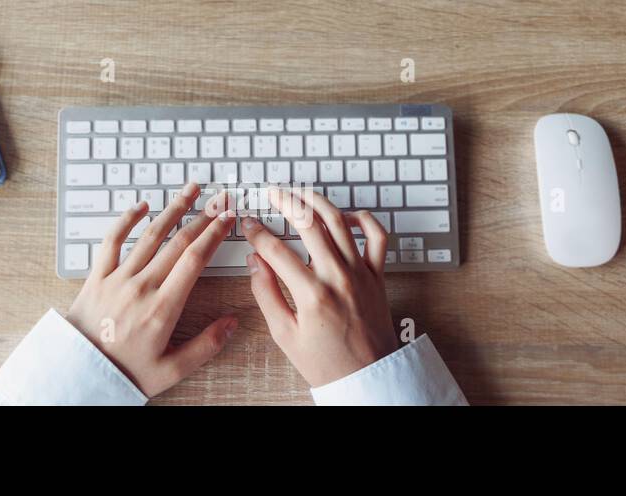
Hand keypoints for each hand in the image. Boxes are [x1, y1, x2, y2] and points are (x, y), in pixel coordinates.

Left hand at [66, 183, 237, 396]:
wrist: (79, 374)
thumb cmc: (126, 374)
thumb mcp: (172, 370)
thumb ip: (206, 346)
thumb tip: (233, 322)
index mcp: (163, 308)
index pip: (195, 260)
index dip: (214, 235)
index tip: (228, 219)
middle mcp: (142, 287)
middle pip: (177, 242)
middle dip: (202, 218)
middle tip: (220, 200)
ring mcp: (117, 279)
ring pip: (149, 236)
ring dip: (172, 210)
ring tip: (190, 191)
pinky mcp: (97, 278)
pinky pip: (112, 241)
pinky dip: (126, 220)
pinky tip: (141, 205)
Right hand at [240, 188, 399, 386]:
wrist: (367, 377)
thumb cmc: (326, 363)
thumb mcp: (284, 335)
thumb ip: (266, 295)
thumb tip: (254, 263)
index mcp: (312, 295)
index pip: (276, 250)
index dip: (257, 232)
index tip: (248, 224)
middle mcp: (338, 278)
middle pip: (309, 225)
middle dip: (286, 203)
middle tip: (272, 194)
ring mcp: (361, 274)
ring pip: (340, 222)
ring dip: (318, 201)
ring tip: (301, 193)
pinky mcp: (378, 275)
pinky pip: (377, 237)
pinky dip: (363, 219)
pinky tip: (344, 215)